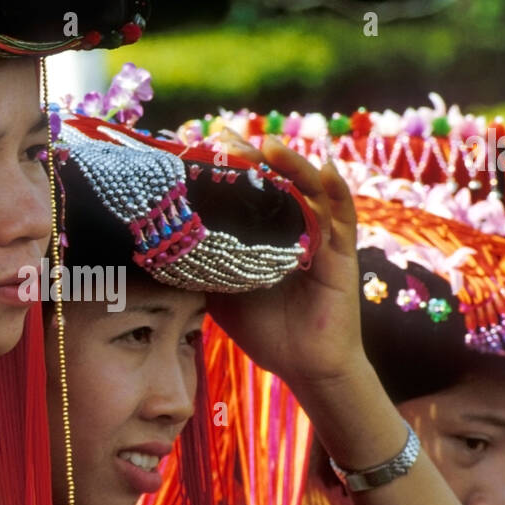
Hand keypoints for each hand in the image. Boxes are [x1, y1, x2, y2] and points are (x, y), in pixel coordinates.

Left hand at [205, 132, 368, 388]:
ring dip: (292, 166)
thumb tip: (163, 242)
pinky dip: (337, 193)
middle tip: (228, 137)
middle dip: (253, 157)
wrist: (303, 367)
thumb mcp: (222, 292)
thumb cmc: (265, 328)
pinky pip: (342, 220)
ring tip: (270, 146)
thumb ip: (204, 264)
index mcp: (264, 232)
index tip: (203, 141)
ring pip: (308, 192)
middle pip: (276, 180)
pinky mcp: (341, 256)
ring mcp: (320, 238)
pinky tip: (325, 170)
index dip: (229, 164)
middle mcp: (293, 227)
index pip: (247, 188)